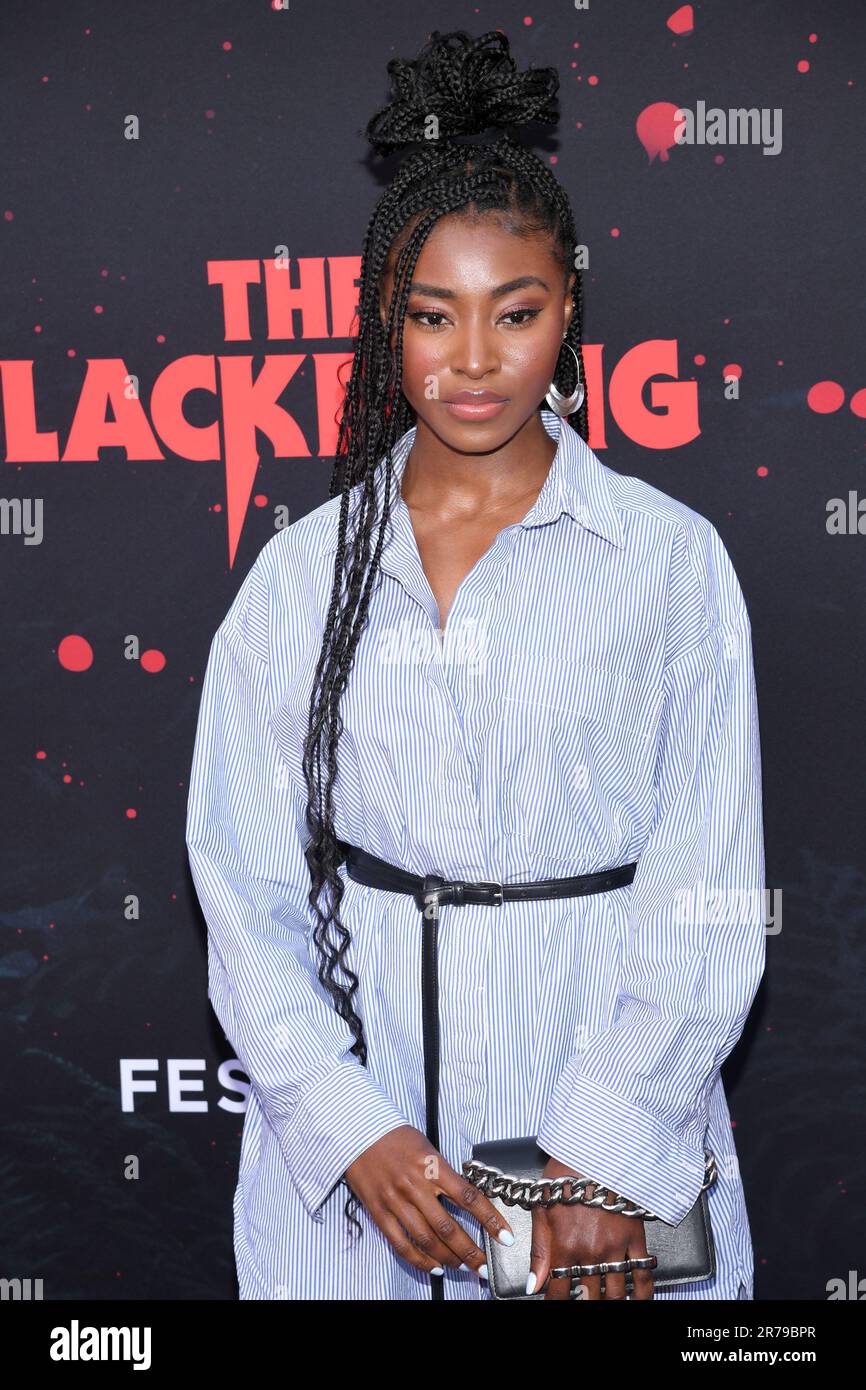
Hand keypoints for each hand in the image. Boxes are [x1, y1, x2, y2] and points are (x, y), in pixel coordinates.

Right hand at [344, 1125, 514, 1281]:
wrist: (359, 1132)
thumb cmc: (398, 1138)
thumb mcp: (428, 1148)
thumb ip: (446, 1174)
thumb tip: (469, 1200)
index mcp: (432, 1166)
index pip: (468, 1197)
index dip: (490, 1219)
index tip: (506, 1236)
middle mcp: (415, 1185)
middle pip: (448, 1227)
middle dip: (471, 1251)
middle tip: (485, 1267)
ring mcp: (395, 1201)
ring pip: (427, 1240)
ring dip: (449, 1259)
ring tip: (464, 1268)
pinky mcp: (379, 1212)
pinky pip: (401, 1243)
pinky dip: (420, 1260)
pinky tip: (435, 1267)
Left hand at [528, 1156, 654, 1299]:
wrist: (596, 1152)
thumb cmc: (565, 1176)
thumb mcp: (542, 1209)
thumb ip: (539, 1250)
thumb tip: (533, 1285)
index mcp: (565, 1247)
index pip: (559, 1290)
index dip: (556, 1301)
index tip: (556, 1301)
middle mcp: (591, 1253)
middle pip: (588, 1296)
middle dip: (583, 1302)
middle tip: (582, 1300)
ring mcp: (615, 1247)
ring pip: (615, 1291)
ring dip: (610, 1301)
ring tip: (606, 1302)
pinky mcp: (635, 1238)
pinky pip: (643, 1274)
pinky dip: (641, 1293)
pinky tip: (637, 1301)